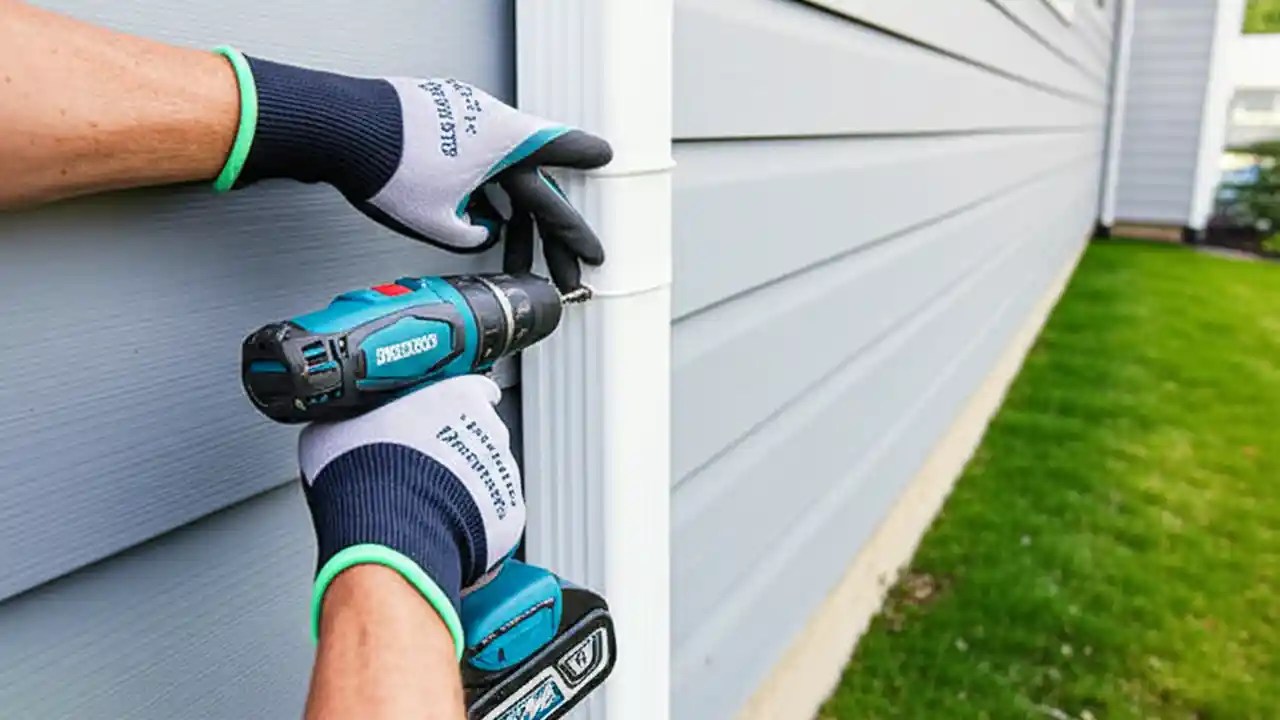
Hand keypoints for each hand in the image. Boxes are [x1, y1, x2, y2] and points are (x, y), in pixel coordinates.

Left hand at [216, 51, 611, 290]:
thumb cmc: (388, 168)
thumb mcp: (440, 224)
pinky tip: (479, 225)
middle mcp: (490, 127)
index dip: (582, 181)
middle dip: (551, 235)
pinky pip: (475, 166)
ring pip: (502, 180)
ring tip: (516, 266)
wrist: (336, 128)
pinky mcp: (437, 127)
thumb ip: (474, 235)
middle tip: (570, 270)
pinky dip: (483, 198)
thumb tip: (487, 231)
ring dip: (513, 221)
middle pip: (532, 186)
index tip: (606, 174)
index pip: (558, 162)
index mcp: (504, 143)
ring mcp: (462, 124)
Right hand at [298, 375, 523, 657]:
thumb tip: (337, 426)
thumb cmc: (364, 476)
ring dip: (464, 489)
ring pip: (486, 477)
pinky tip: (438, 528)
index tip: (437, 416)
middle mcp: (489, 430)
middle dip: (453, 451)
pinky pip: (493, 517)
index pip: (470, 387)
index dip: (451, 404)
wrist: (386, 534)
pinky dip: (473, 525)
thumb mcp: (335, 431)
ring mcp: (503, 474)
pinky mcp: (508, 516)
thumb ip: (353, 420)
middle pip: (478, 435)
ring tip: (423, 505)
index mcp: (457, 395)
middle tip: (419, 470)